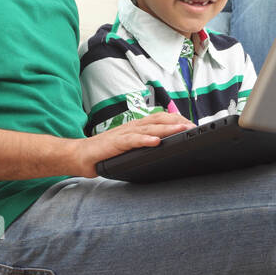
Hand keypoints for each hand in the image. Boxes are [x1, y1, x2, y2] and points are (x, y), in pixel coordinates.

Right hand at [71, 109, 191, 177]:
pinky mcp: (115, 143)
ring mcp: (124, 134)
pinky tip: (156, 142)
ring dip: (167, 129)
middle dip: (178, 122)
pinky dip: (145, 140)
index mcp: (136, 127)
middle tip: (194, 127)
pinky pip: (132, 140)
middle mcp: (132, 127)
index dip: (177, 120)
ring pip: (149, 128)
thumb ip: (143, 145)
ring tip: (181, 130)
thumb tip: (162, 148)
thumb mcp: (129, 147)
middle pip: (159, 120)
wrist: (81, 155)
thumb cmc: (105, 152)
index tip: (192, 125)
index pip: (160, 119)